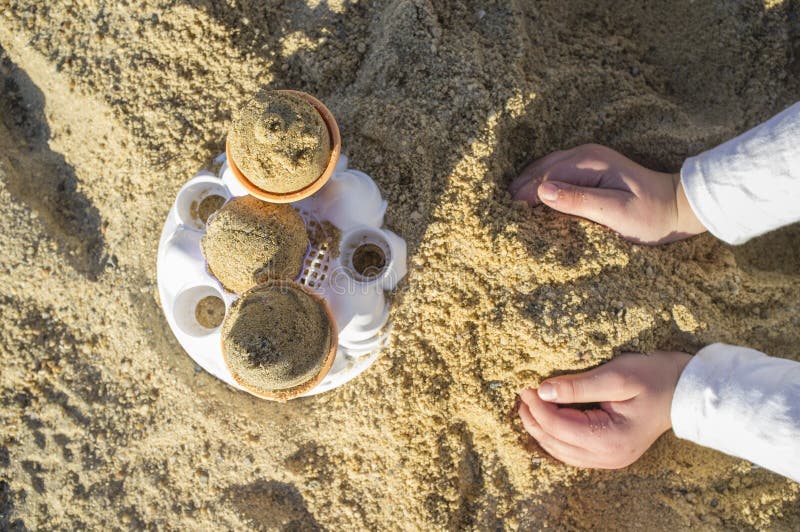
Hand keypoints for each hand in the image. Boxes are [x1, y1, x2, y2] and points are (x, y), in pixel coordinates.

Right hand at [509, 144, 706, 244]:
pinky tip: (528, 201)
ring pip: (544, 170)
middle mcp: (584, 155)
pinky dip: (538, 186)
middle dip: (517, 189)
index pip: (543, 178)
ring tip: (505, 207)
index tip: (503, 215)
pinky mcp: (587, 170)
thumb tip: (541, 192)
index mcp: (588, 162)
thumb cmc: (651, 215)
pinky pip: (554, 175)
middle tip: (495, 212)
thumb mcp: (616, 212)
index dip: (521, 196)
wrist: (679, 207)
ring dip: (525, 186)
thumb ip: (578, 201)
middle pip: (539, 169)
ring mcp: (586, 160)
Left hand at [518, 351, 691, 468]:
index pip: (560, 427)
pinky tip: (546, 418)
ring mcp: (609, 459)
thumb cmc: (655, 377)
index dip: (537, 408)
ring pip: (560, 451)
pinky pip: (571, 451)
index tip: (526, 387)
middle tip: (523, 394)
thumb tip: (543, 390)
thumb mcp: (617, 376)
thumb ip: (578, 386)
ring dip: (541, 429)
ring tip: (529, 405)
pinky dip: (554, 436)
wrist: (685, 390)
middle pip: (555, 444)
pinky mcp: (608, 453)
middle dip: (534, 419)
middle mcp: (609, 457)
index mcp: (611, 439)